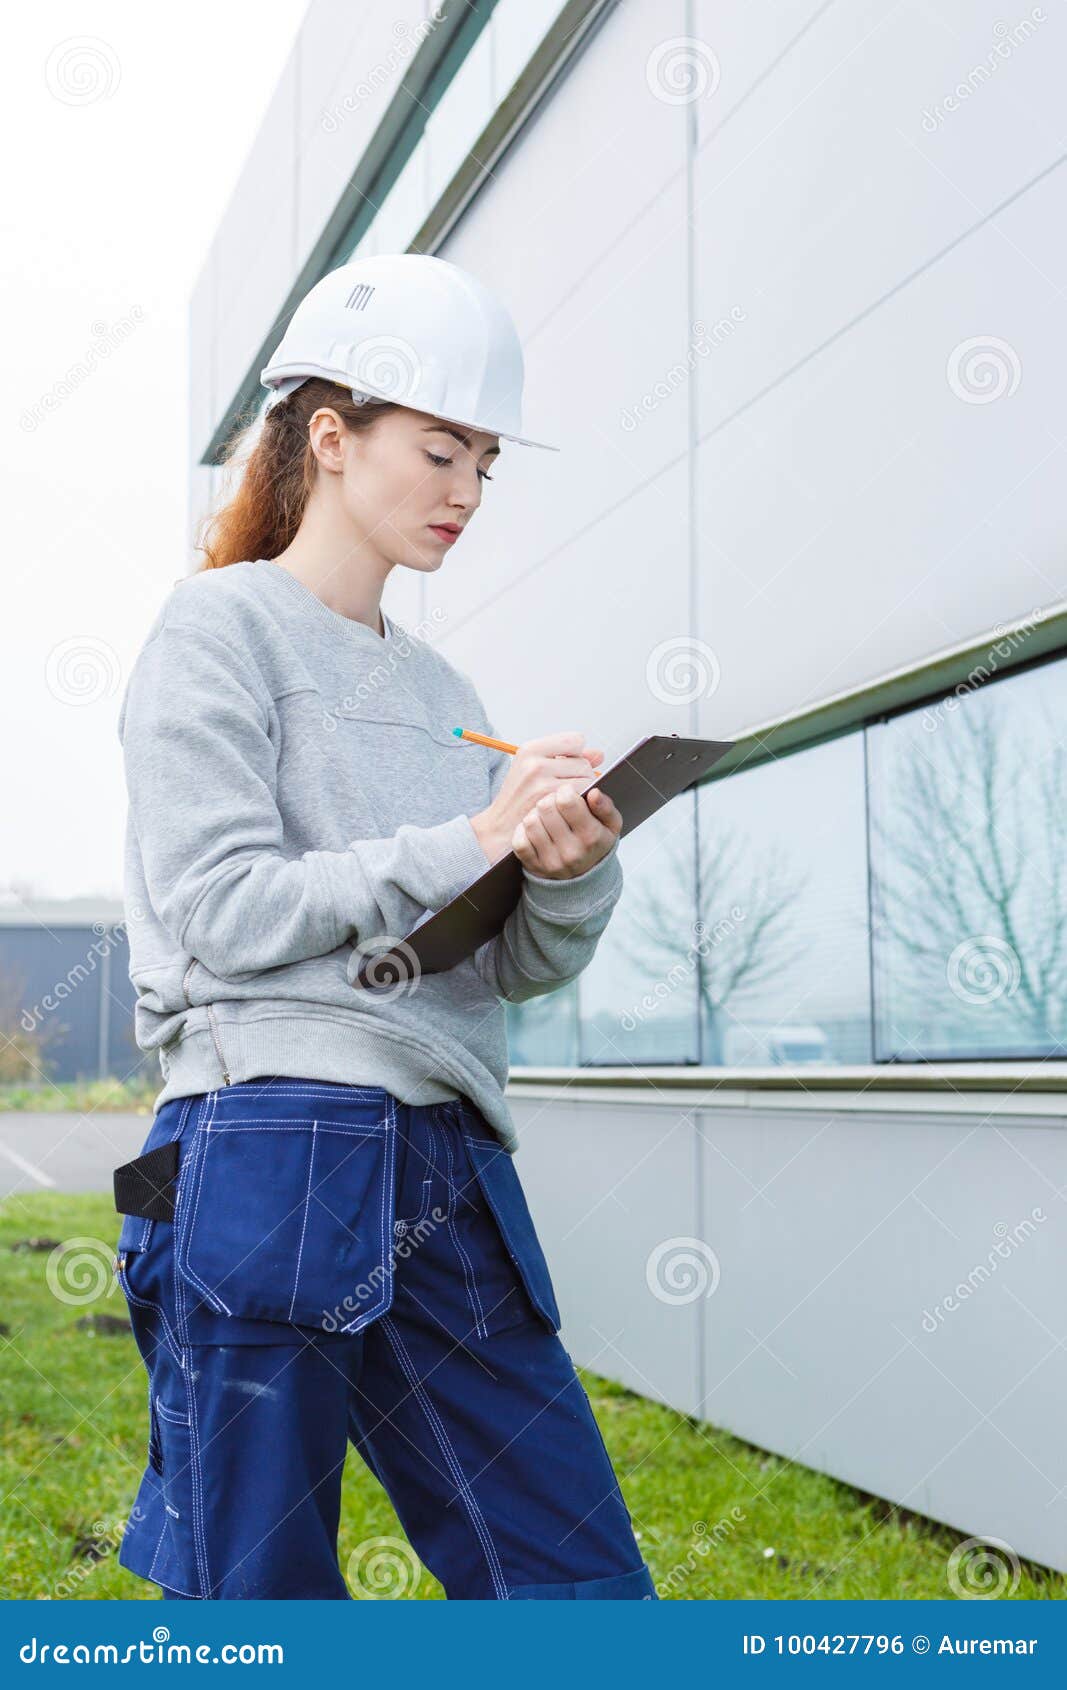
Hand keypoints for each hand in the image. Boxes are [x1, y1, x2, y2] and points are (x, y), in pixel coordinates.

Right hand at [470, 732, 605, 863]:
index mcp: (530, 749)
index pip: (576, 741)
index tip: (566, 769)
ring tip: (563, 802)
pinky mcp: (549, 803)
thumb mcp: (534, 771)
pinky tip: (566, 812)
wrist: (498, 830)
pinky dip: (580, 806)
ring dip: (582, 793)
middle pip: (584, 762)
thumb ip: (568, 758)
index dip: (576, 755)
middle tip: (562, 791)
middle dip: (580, 776)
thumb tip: (600, 754)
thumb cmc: (520, 799)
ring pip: (587, 780)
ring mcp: (541, 783)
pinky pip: (583, 798)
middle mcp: (535, 763)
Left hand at [513, 783, 621, 879]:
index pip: (567, 801)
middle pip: (545, 807)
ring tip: (545, 817)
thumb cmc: (596, 842)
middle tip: (555, 805)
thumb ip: (605, 807)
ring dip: (536, 815)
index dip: (565, 792)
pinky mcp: (534, 867)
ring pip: (530, 822)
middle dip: (550, 800)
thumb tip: (593, 793)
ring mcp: (551, 862)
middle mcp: (571, 852)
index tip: (568, 795)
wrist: (586, 876)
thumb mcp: (611, 825)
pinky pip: (519, 841)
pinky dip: (523, 831)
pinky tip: (535, 830)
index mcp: (591, 837)